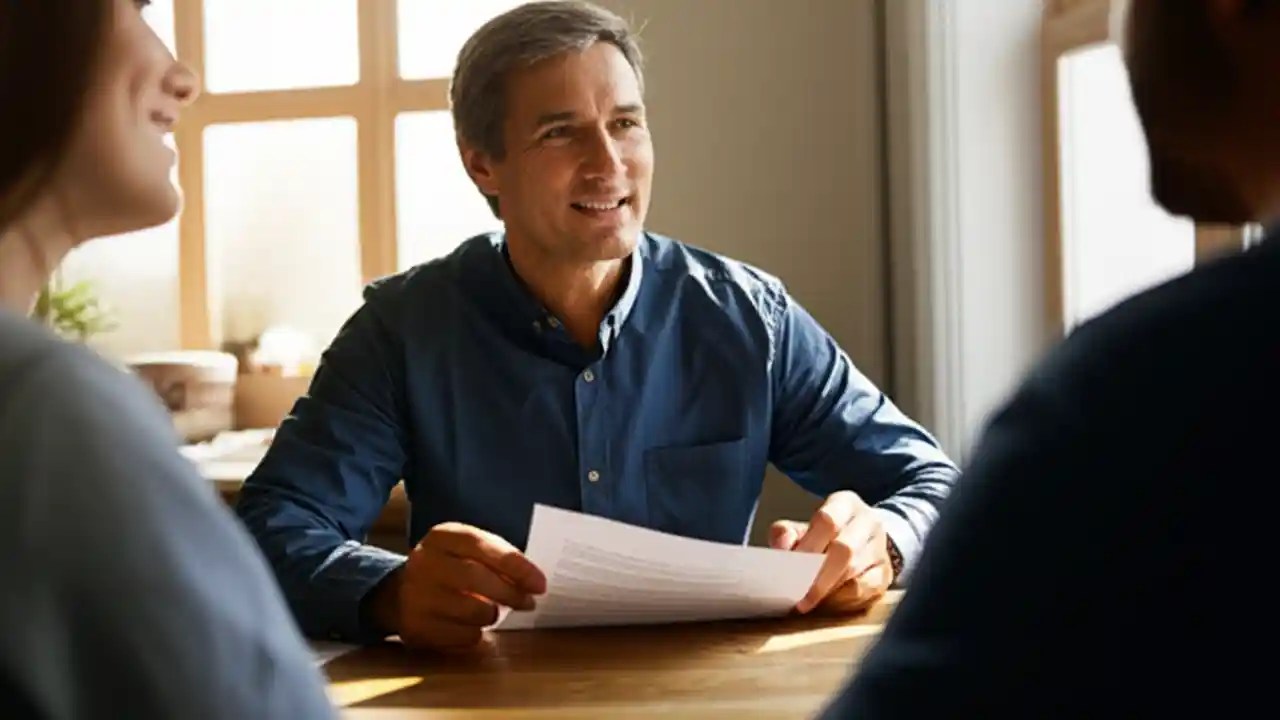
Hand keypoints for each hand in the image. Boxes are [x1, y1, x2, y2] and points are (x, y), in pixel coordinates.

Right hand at [368, 522, 545, 651]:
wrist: (400, 594)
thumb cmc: (449, 568)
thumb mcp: (466, 551)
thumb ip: (496, 559)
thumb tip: (532, 582)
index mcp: (441, 536)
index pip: (481, 545)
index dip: (515, 565)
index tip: (539, 583)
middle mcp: (424, 562)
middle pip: (475, 577)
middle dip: (510, 592)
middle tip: (529, 602)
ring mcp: (416, 596)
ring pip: (472, 611)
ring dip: (493, 615)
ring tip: (494, 612)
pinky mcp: (416, 628)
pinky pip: (462, 636)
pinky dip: (476, 633)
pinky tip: (472, 626)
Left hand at [769, 490, 892, 614]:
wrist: (863, 542)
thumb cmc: (825, 535)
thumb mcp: (803, 527)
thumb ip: (786, 534)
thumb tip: (780, 548)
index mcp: (845, 504)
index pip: (828, 520)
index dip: (808, 545)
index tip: (789, 566)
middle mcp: (868, 522)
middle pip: (844, 549)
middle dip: (817, 574)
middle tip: (797, 592)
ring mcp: (880, 548)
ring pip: (853, 571)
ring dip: (826, 589)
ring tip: (805, 601)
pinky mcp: (885, 574)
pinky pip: (862, 590)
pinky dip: (840, 599)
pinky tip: (825, 603)